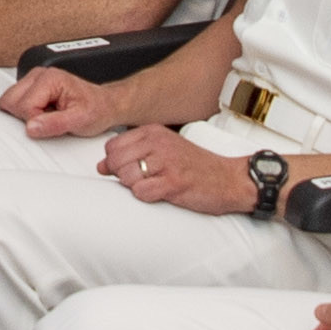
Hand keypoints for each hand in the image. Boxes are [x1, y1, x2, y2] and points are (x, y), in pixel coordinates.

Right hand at [0, 66, 112, 142]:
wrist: (105, 105)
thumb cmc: (96, 109)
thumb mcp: (80, 120)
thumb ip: (54, 124)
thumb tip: (31, 127)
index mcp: (49, 79)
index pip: (23, 106)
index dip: (35, 122)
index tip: (52, 124)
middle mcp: (39, 75)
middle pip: (10, 101)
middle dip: (25, 117)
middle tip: (48, 120)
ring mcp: (33, 79)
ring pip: (9, 102)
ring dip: (25, 115)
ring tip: (47, 115)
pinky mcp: (31, 87)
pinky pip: (15, 103)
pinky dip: (25, 113)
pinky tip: (44, 113)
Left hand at [96, 124, 240, 215]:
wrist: (229, 179)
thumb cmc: (195, 166)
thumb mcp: (164, 150)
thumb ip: (133, 153)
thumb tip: (101, 166)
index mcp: (154, 132)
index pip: (112, 146)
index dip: (114, 163)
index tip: (129, 169)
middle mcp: (158, 143)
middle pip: (116, 162)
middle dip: (123, 176)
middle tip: (144, 180)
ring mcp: (166, 162)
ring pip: (126, 177)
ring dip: (136, 187)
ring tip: (155, 186)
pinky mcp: (173, 183)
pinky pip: (142, 192)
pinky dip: (148, 197)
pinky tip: (161, 193)